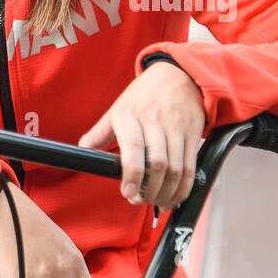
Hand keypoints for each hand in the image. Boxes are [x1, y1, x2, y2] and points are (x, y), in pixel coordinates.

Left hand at [77, 60, 205, 210]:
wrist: (180, 74)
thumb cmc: (145, 94)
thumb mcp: (119, 107)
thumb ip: (101, 131)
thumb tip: (84, 150)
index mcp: (131, 115)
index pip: (133, 147)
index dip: (131, 174)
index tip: (128, 193)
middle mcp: (155, 121)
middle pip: (157, 163)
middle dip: (150, 190)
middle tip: (141, 200)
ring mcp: (177, 128)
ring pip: (175, 169)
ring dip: (167, 192)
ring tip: (157, 202)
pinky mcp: (193, 134)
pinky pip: (190, 166)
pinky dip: (183, 187)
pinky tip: (175, 196)